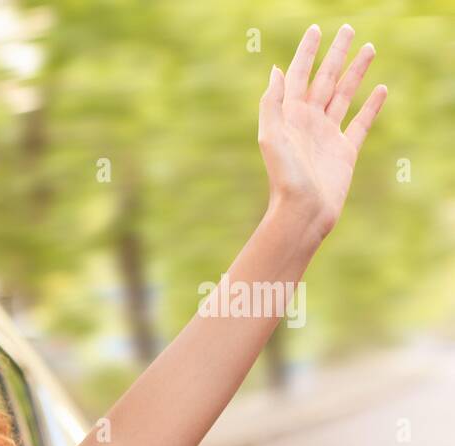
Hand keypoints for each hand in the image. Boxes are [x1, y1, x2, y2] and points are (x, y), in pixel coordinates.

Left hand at [259, 23, 386, 238]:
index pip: (298, 75)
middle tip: (348, 29)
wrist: (303, 211)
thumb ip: (272, 104)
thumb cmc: (284, 177)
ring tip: (368, 49)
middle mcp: (309, 122)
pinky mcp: (346, 150)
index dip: (306, 52)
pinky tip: (380, 88)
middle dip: (336, 54)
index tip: (315, 30)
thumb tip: (277, 71)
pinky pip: (361, 122)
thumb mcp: (271, 137)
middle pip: (325, 79)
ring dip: (356, 72)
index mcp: (290, 116)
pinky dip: (371, 105)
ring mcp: (328, 135)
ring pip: (344, 95)